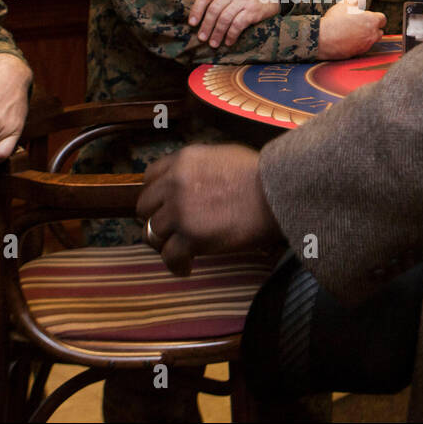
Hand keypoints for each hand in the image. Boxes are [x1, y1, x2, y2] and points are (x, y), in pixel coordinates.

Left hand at [138, 144, 282, 275]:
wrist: (277, 192)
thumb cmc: (261, 174)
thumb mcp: (223, 155)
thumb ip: (199, 167)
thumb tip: (195, 182)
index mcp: (183, 160)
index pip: (149, 177)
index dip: (155, 194)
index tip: (163, 205)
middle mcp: (174, 183)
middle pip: (145, 206)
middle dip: (157, 218)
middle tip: (171, 230)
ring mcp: (180, 210)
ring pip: (153, 233)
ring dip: (166, 243)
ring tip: (180, 251)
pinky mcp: (190, 236)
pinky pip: (170, 256)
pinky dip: (176, 265)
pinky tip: (186, 268)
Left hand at [184, 0, 280, 48]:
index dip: (196, 10)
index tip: (192, 23)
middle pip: (214, 9)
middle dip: (206, 26)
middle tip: (202, 38)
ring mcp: (243, 0)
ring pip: (225, 19)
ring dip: (217, 33)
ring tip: (213, 43)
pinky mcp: (252, 11)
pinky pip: (238, 25)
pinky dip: (231, 35)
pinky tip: (228, 42)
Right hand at [317, 0, 384, 58]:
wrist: (323, 38)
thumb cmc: (335, 20)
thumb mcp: (345, 5)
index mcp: (371, 21)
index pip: (382, 19)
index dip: (375, 17)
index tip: (366, 16)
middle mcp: (372, 34)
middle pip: (379, 32)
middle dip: (372, 28)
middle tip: (360, 24)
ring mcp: (365, 45)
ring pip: (371, 41)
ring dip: (366, 37)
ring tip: (353, 32)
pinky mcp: (358, 53)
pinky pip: (362, 48)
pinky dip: (358, 44)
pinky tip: (347, 40)